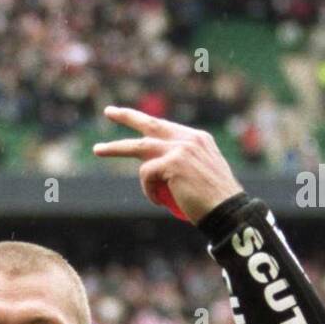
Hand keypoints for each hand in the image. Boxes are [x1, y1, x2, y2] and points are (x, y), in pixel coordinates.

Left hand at [93, 106, 243, 223]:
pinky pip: (146, 175)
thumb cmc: (214, 201)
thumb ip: (183, 165)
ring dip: (115, 148)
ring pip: (139, 147)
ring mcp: (180, 149)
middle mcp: (189, 139)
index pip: (165, 127)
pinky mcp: (173, 163)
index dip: (146, 124)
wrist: (227, 211)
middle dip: (127, 116)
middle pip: (151, 124)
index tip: (131, 119)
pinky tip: (158, 201)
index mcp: (197, 139)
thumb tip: (157, 169)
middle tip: (109, 112)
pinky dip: (148, 191)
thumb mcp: (201, 175)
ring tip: (97, 150)